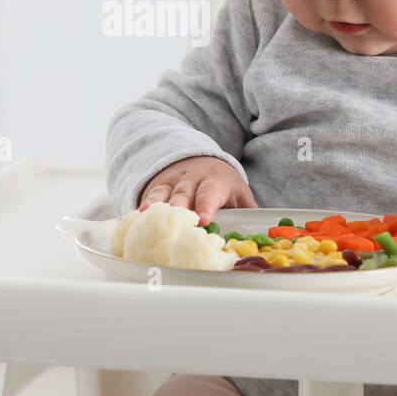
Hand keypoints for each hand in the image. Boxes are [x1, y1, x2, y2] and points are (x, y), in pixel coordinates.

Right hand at [138, 156, 256, 225]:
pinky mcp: (157, 186)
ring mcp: (172, 182)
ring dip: (155, 205)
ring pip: (162, 194)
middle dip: (179, 208)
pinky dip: (143, 207)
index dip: (206, 206)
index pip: (210, 193)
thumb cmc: (221, 184)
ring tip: (147, 215)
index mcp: (215, 181)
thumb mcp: (238, 192)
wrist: (198, 159)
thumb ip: (247, 211)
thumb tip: (261, 236)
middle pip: (183, 195)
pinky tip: (135, 217)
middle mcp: (191, 179)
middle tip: (176, 222)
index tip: (203, 220)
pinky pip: (149, 196)